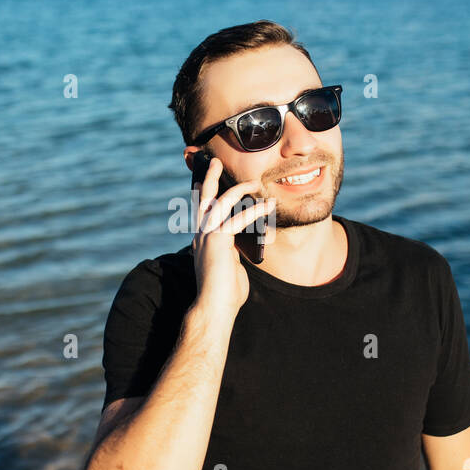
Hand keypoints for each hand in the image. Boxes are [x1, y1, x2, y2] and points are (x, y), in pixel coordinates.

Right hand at [191, 156, 273, 318]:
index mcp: (202, 241)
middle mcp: (201, 235)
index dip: (202, 194)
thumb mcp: (229, 266)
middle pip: (204, 199)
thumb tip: (241, 249)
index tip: (203, 180)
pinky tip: (268, 205)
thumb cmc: (224, 294)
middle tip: (215, 162)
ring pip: (221, 202)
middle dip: (210, 178)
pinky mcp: (218, 240)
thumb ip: (232, 254)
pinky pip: (239, 219)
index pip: (201, 211)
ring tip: (255, 183)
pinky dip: (255, 211)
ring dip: (239, 189)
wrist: (214, 308)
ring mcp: (207, 236)